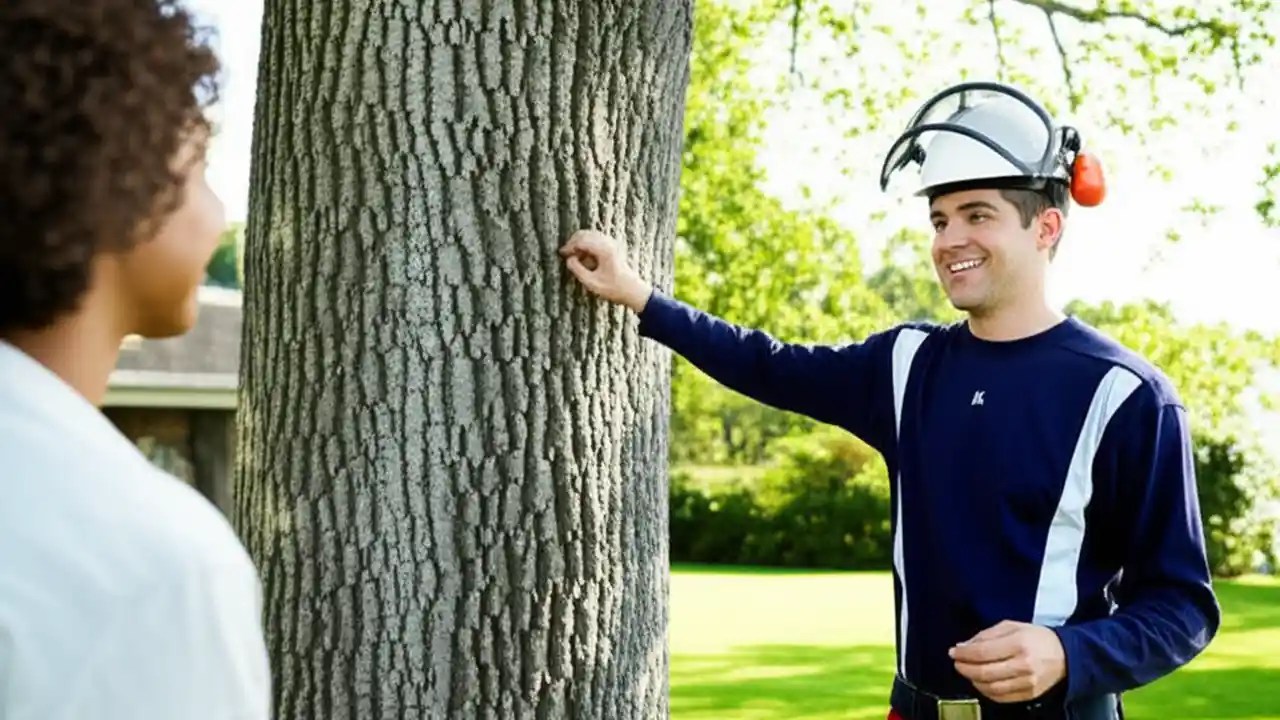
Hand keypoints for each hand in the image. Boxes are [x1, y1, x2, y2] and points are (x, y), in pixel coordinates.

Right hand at [559, 229, 652, 312]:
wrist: (633, 290)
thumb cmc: (614, 289)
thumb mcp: (592, 283)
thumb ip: (577, 270)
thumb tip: (569, 259)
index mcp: (604, 250)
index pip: (581, 241)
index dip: (569, 246)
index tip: (562, 254)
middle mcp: (609, 243)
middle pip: (585, 234)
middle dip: (573, 242)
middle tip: (566, 254)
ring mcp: (612, 243)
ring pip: (590, 235)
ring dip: (580, 243)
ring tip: (574, 256)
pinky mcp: (613, 246)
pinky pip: (596, 239)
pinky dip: (587, 244)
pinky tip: (584, 256)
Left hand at [949, 621, 1065, 702]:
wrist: (1065, 656)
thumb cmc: (1036, 638)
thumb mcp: (1012, 626)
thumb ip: (986, 635)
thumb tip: (963, 646)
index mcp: (1019, 643)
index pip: (983, 652)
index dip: (964, 654)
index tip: (954, 652)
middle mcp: (1023, 664)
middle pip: (984, 672)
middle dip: (965, 668)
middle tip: (957, 663)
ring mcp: (1027, 682)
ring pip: (990, 687)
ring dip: (973, 680)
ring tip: (967, 671)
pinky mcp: (1029, 694)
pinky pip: (1001, 697)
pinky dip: (986, 691)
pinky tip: (980, 682)